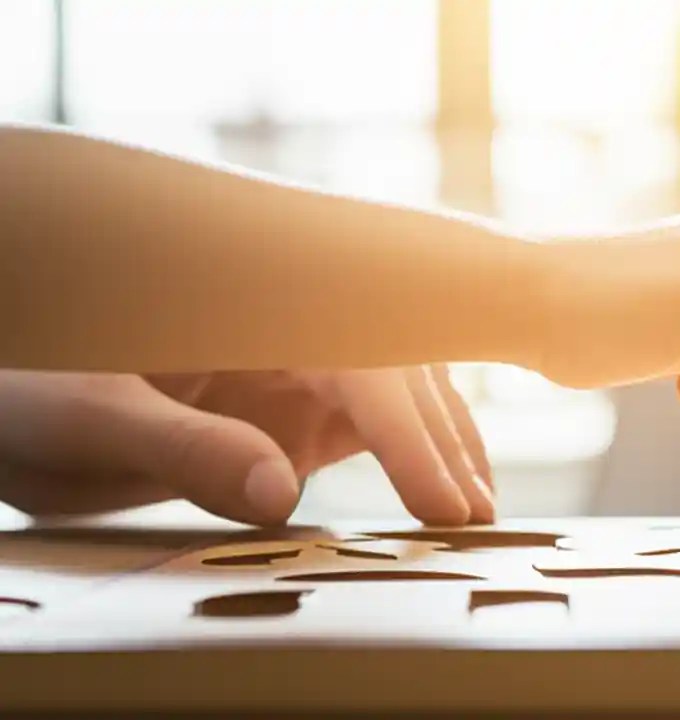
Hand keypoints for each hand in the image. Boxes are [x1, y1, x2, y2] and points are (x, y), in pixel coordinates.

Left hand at [0, 366, 490, 525]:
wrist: (6, 401)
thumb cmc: (20, 389)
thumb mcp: (84, 419)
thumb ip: (182, 448)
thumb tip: (283, 491)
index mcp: (245, 301)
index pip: (354, 358)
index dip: (405, 431)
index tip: (441, 500)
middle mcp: (284, 322)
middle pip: (393, 367)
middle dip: (440, 440)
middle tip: (474, 518)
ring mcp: (292, 359)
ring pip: (396, 385)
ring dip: (442, 443)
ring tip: (476, 509)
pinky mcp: (291, 397)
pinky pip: (370, 415)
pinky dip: (412, 450)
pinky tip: (441, 485)